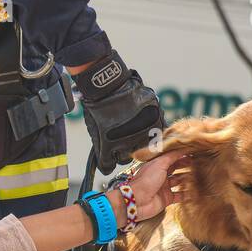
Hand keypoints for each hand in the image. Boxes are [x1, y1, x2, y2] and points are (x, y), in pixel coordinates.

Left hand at [68, 51, 164, 173]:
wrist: (108, 84)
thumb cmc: (97, 104)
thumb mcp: (93, 128)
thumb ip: (101, 144)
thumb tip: (107, 153)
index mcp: (107, 148)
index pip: (108, 166)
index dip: (107, 160)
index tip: (107, 157)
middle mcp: (126, 145)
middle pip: (127, 158)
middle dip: (124, 151)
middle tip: (122, 139)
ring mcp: (142, 133)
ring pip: (144, 148)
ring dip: (139, 141)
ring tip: (134, 130)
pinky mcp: (155, 122)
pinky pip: (158, 133)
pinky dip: (153, 130)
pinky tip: (145, 123)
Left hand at [114, 149, 190, 223]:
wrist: (138, 201)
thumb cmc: (144, 182)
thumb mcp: (159, 164)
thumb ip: (171, 156)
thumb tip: (181, 149)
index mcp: (156, 165)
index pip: (171, 158)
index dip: (181, 155)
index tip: (192, 153)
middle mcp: (160, 175)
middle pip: (175, 169)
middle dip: (185, 166)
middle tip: (196, 163)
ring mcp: (163, 187)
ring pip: (178, 181)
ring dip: (187, 179)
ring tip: (197, 175)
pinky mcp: (166, 198)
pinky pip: (179, 196)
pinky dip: (186, 194)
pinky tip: (193, 191)